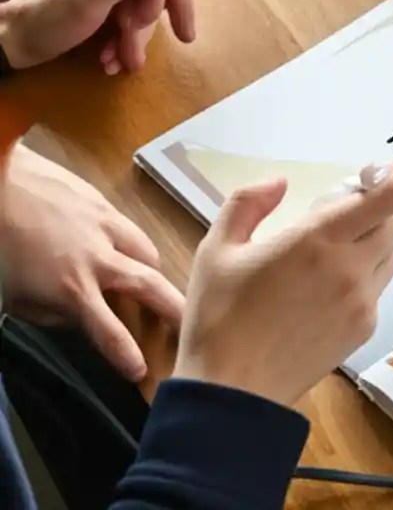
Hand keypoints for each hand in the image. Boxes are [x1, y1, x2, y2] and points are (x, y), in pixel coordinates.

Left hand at [0, 0, 193, 73]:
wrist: (10, 38)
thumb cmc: (43, 17)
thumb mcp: (87, 0)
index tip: (184, 31)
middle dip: (145, 23)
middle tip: (131, 48)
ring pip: (144, 4)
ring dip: (134, 38)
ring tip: (118, 62)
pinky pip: (129, 12)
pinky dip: (123, 39)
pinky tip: (110, 59)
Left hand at [0, 144, 184, 380]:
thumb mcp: (15, 296)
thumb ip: (52, 312)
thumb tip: (77, 318)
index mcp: (72, 288)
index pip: (109, 331)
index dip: (127, 355)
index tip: (143, 372)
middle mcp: (99, 260)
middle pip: (149, 287)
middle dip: (173, 309)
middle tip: (190, 323)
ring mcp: (106, 228)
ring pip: (147, 254)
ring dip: (154, 273)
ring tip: (154, 284)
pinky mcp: (104, 206)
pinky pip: (130, 231)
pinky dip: (134, 246)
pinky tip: (125, 250)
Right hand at [173, 165, 392, 407]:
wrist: (234, 393)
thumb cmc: (218, 317)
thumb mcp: (217, 249)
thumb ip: (247, 203)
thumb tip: (280, 182)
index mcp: (318, 241)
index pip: (391, 196)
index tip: (371, 173)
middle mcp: (351, 268)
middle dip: (385, 203)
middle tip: (348, 206)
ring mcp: (364, 301)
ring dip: (378, 237)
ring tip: (336, 246)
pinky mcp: (365, 328)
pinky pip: (380, 286)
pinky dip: (366, 273)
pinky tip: (328, 285)